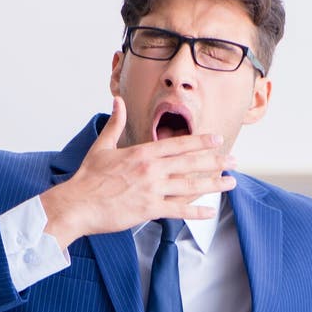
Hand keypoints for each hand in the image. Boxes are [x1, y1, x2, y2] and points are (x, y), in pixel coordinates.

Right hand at [41, 97, 236, 248]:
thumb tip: (117, 101)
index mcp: (141, 153)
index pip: (177, 145)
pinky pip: (178, 210)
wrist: (76, 204)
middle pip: (190, 163)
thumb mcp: (101, 146)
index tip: (218, 140)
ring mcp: (152, 190)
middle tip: (235, 161)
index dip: (200, 142)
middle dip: (215, 161)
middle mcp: (151, 170)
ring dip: (214, 184)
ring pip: (190, 186)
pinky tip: (210, 210)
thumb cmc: (88, 178)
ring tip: (231, 182)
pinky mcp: (150, 209)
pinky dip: (196, 211)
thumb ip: (115, 124)